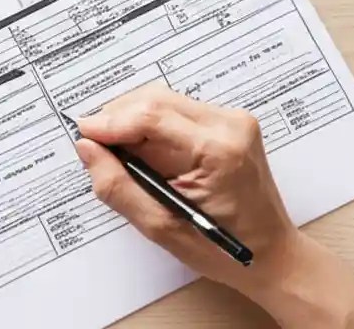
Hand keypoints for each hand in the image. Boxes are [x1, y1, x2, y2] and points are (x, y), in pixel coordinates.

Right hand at [75, 83, 353, 327]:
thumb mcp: (160, 227)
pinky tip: (146, 154)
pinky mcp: (228, 122)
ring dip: (132, 121)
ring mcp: (232, 120)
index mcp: (218, 149)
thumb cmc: (224, 249)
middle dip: (117, 119)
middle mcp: (229, 124)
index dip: (109, 122)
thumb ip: (118, 186)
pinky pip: (176, 111)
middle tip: (97, 149)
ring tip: (122, 157)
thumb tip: (87, 149)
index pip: (150, 115)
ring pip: (162, 101)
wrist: (271, 254)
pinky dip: (151, 126)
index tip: (82, 135)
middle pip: (154, 99)